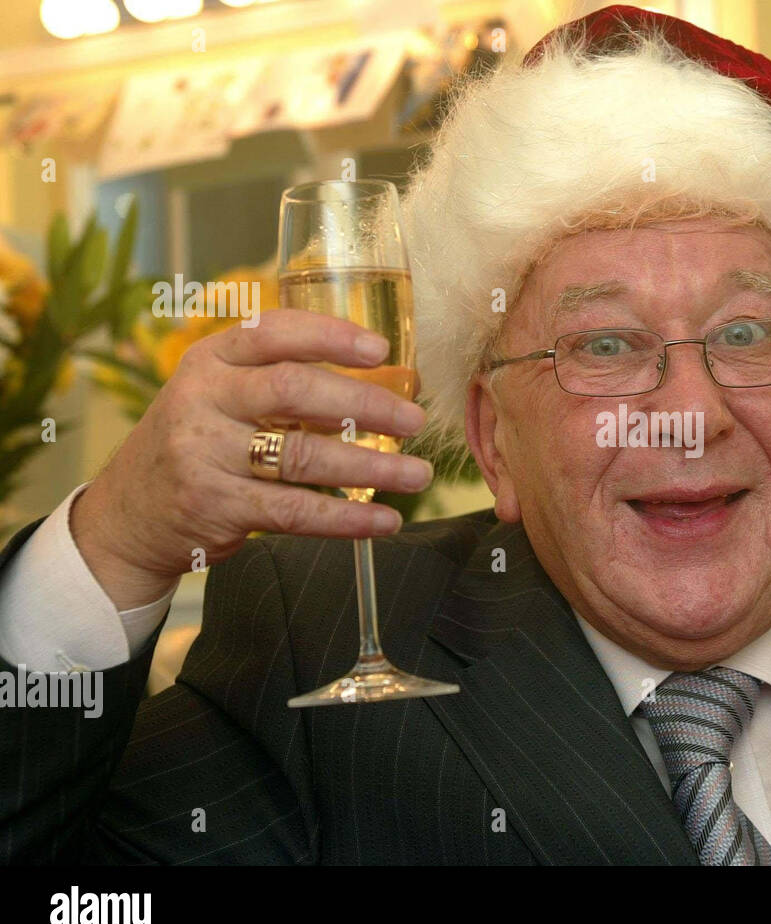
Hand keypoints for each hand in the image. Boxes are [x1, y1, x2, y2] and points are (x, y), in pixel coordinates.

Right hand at [70, 310, 432, 610]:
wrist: (128, 514)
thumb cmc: (199, 443)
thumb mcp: (221, 397)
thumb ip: (283, 384)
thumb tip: (382, 383)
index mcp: (210, 360)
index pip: (273, 332)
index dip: (331, 336)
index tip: (382, 350)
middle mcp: (203, 400)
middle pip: (296, 390)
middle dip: (365, 403)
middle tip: (414, 419)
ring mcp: (205, 455)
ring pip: (304, 456)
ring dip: (372, 467)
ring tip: (418, 474)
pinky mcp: (216, 506)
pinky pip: (296, 512)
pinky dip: (348, 518)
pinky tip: (386, 519)